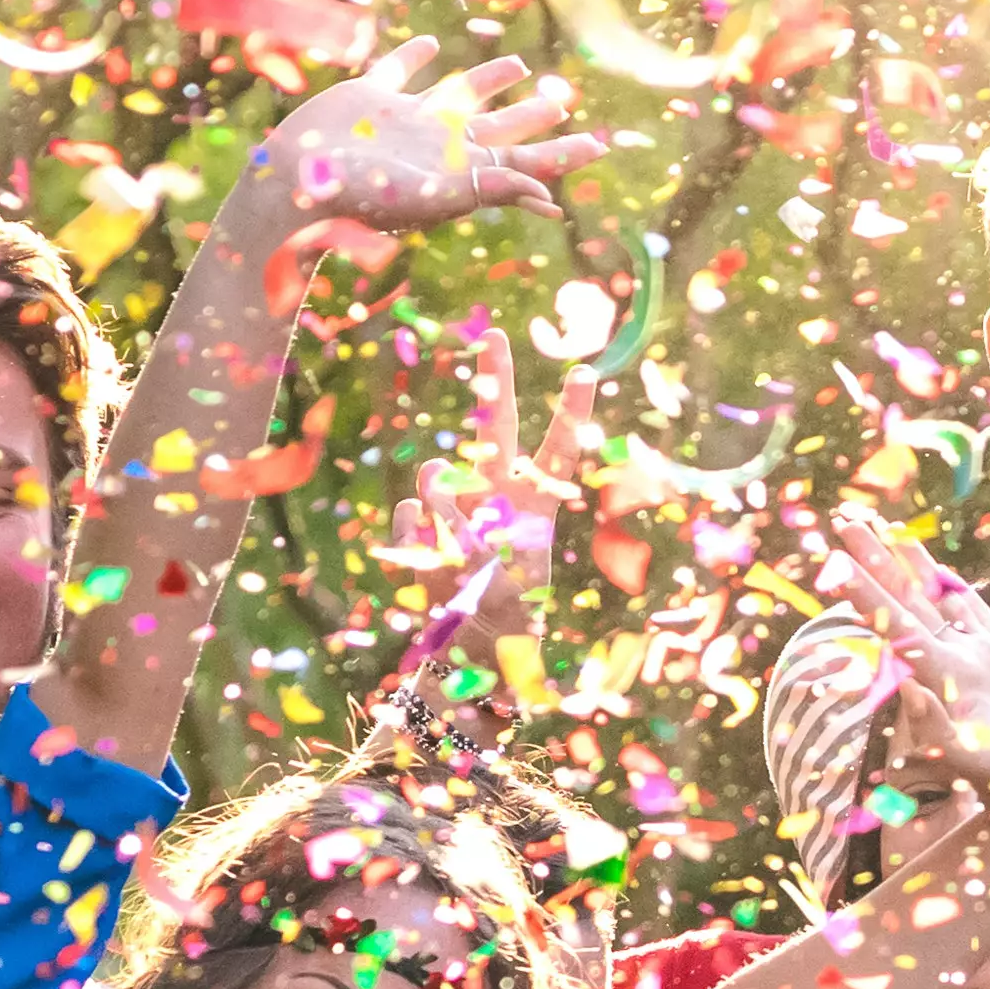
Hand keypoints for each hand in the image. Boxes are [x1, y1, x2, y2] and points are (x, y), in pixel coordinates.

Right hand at [237, 39, 599, 240]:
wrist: (294, 182)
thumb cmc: (361, 196)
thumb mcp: (433, 196)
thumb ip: (492, 189)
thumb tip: (550, 196)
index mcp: (462, 170)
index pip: (527, 161)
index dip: (564, 154)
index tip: (601, 144)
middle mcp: (441, 144)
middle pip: (502, 126)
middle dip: (534, 117)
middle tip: (565, 102)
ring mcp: (406, 119)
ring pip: (459, 94)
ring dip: (487, 81)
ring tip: (517, 67)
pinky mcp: (369, 96)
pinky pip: (400, 71)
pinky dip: (417, 58)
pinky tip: (434, 47)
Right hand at [382, 318, 592, 593]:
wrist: (466, 654)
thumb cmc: (505, 620)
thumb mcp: (508, 580)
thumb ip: (479, 528)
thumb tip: (432, 482)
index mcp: (535, 506)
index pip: (559, 453)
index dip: (571, 415)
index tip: (584, 371)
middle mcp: (497, 495)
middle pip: (497, 426)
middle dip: (495, 378)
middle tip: (494, 334)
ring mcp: (456, 506)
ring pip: (435, 476)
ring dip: (440, 509)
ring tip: (455, 551)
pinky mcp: (416, 525)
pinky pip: (405, 514)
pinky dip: (414, 541)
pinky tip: (426, 564)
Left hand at [828, 513, 989, 834]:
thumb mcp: (973, 762)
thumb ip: (939, 730)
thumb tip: (907, 688)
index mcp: (937, 679)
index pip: (892, 624)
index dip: (864, 591)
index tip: (833, 559)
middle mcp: (949, 662)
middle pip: (903, 599)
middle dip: (874, 558)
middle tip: (844, 517)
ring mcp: (976, 657)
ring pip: (934, 598)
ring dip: (908, 562)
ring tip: (884, 526)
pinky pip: (971, 612)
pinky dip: (952, 588)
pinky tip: (935, 567)